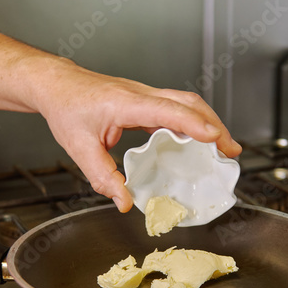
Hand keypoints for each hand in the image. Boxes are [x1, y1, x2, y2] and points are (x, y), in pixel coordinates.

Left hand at [0, 26, 241, 210]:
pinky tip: (199, 141)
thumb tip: (125, 202)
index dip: (194, 124)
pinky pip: (177, 108)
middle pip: (189, 103)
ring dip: (209, 122)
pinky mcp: (145, 100)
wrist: (56, 85)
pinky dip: (194, 122)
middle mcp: (141, 94)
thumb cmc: (66, 108)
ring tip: (224, 147)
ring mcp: (145, 95)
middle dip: (215, 125)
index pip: (168, 110)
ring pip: (187, 103)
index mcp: (127, 103)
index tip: (215, 139)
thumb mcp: (80, 148)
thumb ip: (103, 177)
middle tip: (231, 151)